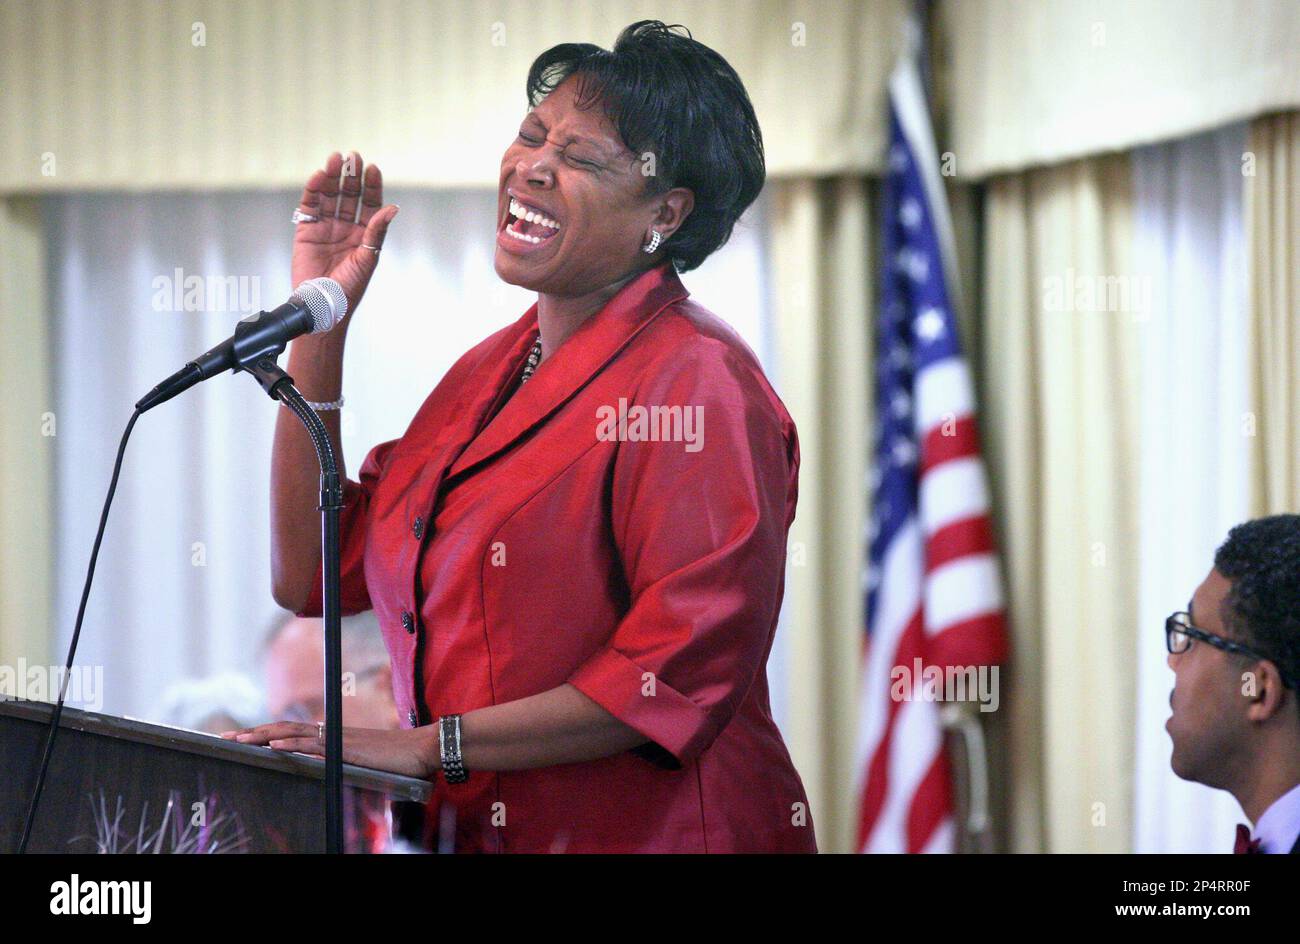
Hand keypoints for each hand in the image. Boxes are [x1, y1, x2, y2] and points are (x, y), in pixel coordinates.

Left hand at [220, 720, 437, 779]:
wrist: (423, 749)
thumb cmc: (399, 759)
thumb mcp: (365, 763)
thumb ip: (346, 765)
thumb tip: (333, 774)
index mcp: (333, 737)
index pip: (292, 732)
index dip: (266, 734)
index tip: (242, 738)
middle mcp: (331, 734)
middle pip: (284, 729)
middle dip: (253, 733)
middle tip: (226, 737)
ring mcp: (338, 740)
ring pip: (293, 734)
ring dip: (264, 736)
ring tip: (240, 739)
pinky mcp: (347, 750)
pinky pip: (314, 746)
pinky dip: (292, 745)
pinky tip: (275, 747)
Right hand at [292, 151, 398, 318]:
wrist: (322, 304)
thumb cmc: (349, 288)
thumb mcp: (368, 258)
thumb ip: (376, 232)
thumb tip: (392, 208)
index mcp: (365, 234)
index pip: (369, 203)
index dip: (371, 186)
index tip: (373, 168)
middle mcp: (346, 227)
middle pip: (349, 195)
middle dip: (352, 176)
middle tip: (353, 157)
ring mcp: (326, 227)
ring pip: (329, 196)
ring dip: (332, 177)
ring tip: (335, 159)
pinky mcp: (306, 230)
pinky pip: (309, 206)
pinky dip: (313, 190)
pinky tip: (319, 176)